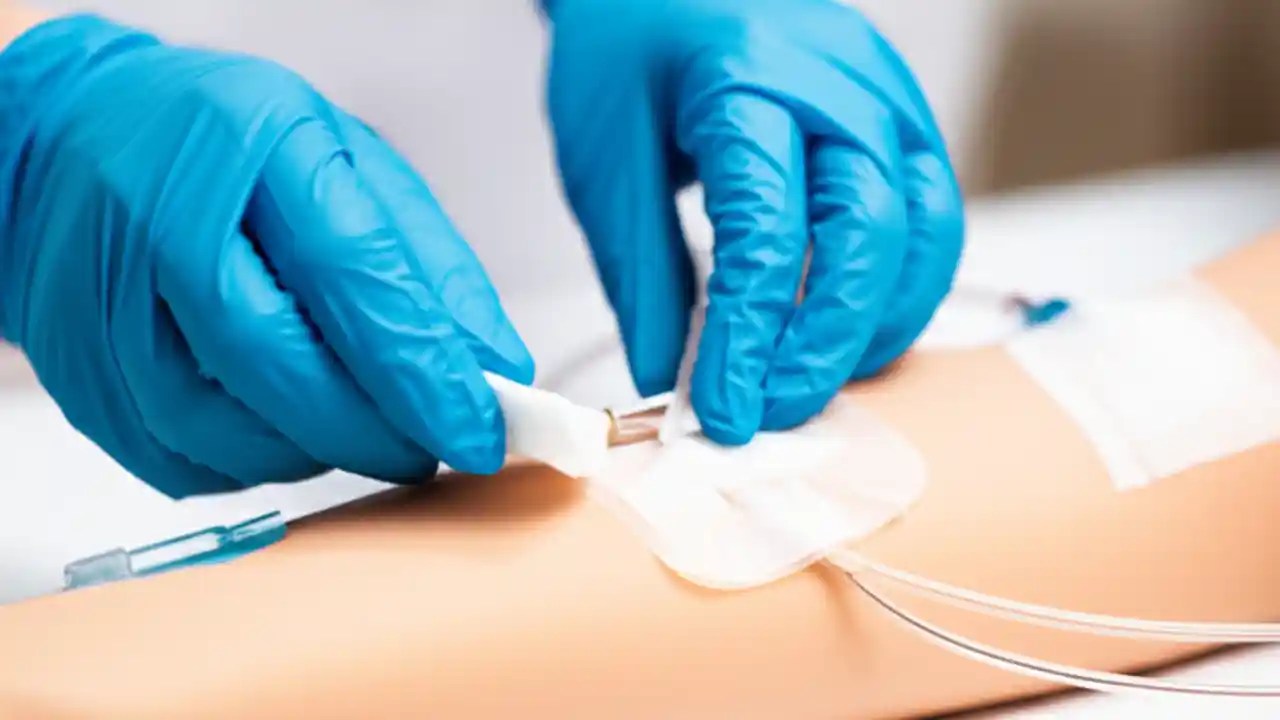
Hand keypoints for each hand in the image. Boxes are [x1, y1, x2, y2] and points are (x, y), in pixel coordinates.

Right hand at [0, 16, 532, 496]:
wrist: (70, 137)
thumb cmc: (226, 145)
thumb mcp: (347, 162)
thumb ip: (426, 265)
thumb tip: (491, 368)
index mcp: (251, 144)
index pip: (352, 279)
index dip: (424, 372)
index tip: (481, 431)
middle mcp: (164, 222)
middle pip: (282, 369)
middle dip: (376, 430)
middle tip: (430, 448)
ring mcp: (104, 305)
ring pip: (229, 433)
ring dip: (319, 451)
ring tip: (357, 424)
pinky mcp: (80, 375)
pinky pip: (183, 461)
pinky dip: (255, 462)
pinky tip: (283, 425)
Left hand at [546, 0, 963, 443]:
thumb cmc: (626, 51)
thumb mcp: (607, 165)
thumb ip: (643, 278)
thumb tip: (673, 381)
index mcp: (743, 77)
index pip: (765, 230)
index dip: (749, 336)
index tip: (723, 411)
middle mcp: (834, 81)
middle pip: (870, 231)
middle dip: (825, 343)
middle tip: (772, 411)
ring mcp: (882, 93)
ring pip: (924, 228)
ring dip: (877, 324)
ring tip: (811, 381)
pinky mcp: (900, 116)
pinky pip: (930, 214)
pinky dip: (898, 287)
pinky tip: (848, 330)